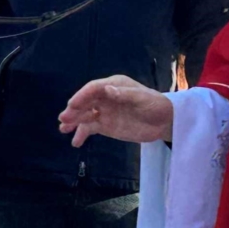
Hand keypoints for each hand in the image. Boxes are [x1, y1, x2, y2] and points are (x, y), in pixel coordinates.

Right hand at [59, 76, 173, 148]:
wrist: (164, 122)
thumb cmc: (155, 105)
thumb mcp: (142, 98)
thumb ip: (124, 95)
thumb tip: (106, 89)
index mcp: (114, 85)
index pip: (93, 89)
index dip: (82, 96)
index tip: (72, 105)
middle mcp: (106, 97)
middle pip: (86, 101)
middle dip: (74, 109)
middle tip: (64, 118)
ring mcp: (105, 112)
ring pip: (85, 115)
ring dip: (74, 121)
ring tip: (63, 129)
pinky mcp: (106, 125)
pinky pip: (90, 128)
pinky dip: (82, 133)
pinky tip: (75, 142)